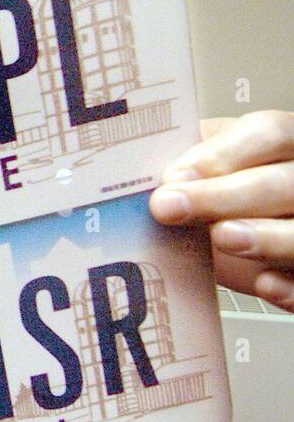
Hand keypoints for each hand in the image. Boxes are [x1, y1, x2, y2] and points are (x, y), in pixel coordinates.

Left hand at [149, 110, 293, 311]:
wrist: (254, 226)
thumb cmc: (234, 188)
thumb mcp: (216, 162)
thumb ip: (191, 162)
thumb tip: (143, 176)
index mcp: (286, 144)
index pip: (269, 134)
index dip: (220, 155)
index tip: (172, 176)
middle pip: (282, 183)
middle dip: (224, 197)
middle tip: (170, 208)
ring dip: (264, 237)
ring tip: (220, 237)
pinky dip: (290, 287)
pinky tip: (263, 283)